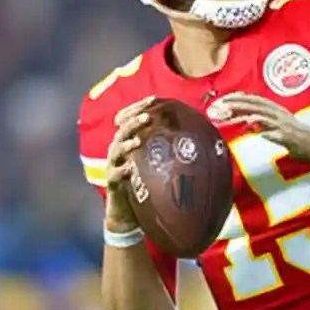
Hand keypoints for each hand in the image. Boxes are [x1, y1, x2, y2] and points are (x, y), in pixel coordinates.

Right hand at [104, 95, 156, 230]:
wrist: (128, 210)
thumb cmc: (146, 183)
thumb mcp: (156, 161)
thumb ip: (167, 148)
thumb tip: (197, 137)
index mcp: (129, 140)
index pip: (130, 118)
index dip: (139, 106)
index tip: (153, 98)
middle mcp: (119, 149)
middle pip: (122, 129)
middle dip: (133, 121)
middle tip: (147, 116)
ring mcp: (114, 164)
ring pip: (116, 148)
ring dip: (126, 143)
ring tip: (137, 140)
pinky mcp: (112, 182)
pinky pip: (115, 173)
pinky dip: (122, 169)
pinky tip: (131, 168)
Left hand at [213, 92, 309, 163]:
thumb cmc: (298, 137)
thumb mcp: (278, 126)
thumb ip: (264, 122)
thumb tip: (249, 120)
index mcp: (276, 110)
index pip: (255, 100)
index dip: (240, 97)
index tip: (224, 98)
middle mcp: (279, 114)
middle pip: (256, 105)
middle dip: (237, 103)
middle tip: (222, 105)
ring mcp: (284, 125)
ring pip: (263, 116)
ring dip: (247, 116)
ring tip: (233, 118)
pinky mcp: (289, 137)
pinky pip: (275, 134)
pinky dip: (265, 132)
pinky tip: (257, 133)